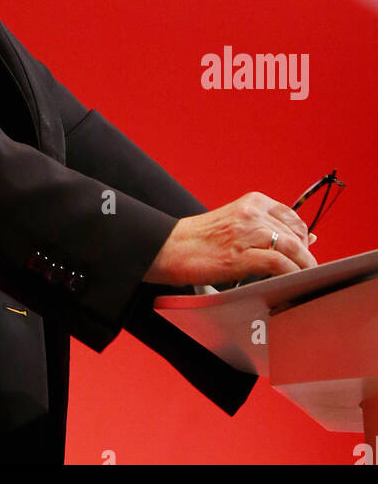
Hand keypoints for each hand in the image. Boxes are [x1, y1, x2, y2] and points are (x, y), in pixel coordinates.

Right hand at [143, 192, 318, 285]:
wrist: (173, 247)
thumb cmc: (203, 239)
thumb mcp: (238, 224)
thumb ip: (269, 228)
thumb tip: (309, 238)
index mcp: (252, 202)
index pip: (292, 216)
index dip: (302, 236)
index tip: (303, 250)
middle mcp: (251, 213)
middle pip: (294, 233)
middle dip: (305, 254)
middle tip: (306, 269)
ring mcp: (246, 233)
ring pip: (290, 247)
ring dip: (303, 265)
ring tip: (304, 277)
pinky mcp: (240, 255)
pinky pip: (277, 263)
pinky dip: (290, 272)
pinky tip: (291, 280)